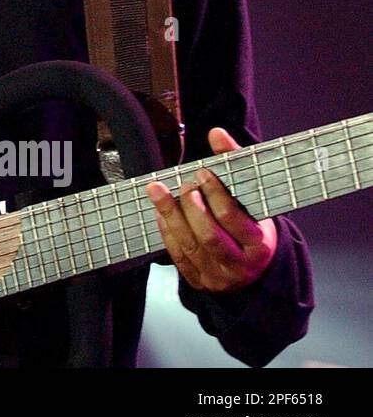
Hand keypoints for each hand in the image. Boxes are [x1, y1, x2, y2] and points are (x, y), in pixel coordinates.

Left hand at [145, 127, 277, 292]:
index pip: (232, 217)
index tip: (202, 172)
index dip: (214, 193)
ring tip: (157, 190)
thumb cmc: (252, 224)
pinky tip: (160, 213)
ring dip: (169, 215)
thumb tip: (216, 133)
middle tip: (183, 184)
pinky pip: (178, 257)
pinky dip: (166, 233)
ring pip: (189, 246)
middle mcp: (240, 265)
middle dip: (189, 206)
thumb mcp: (252, 197)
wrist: (255, 266)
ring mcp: (219, 277)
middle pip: (208, 235)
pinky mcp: (200, 282)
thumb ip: (234, 163)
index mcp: (259, 244)